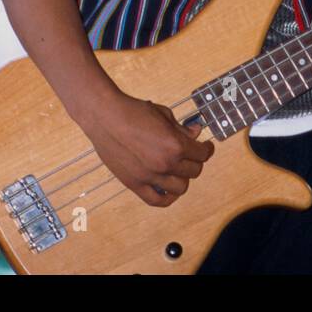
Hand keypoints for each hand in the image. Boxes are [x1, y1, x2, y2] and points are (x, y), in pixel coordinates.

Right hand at [78, 90, 214, 206]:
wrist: (105, 116)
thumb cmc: (133, 111)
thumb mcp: (164, 114)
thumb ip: (182, 128)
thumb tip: (196, 132)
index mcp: (176, 145)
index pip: (202, 155)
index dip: (206, 149)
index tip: (205, 147)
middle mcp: (165, 164)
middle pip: (194, 172)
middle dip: (194, 162)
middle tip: (190, 155)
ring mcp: (150, 177)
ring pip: (180, 188)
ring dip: (182, 178)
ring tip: (178, 169)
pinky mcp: (135, 184)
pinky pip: (157, 200)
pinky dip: (167, 197)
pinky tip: (169, 189)